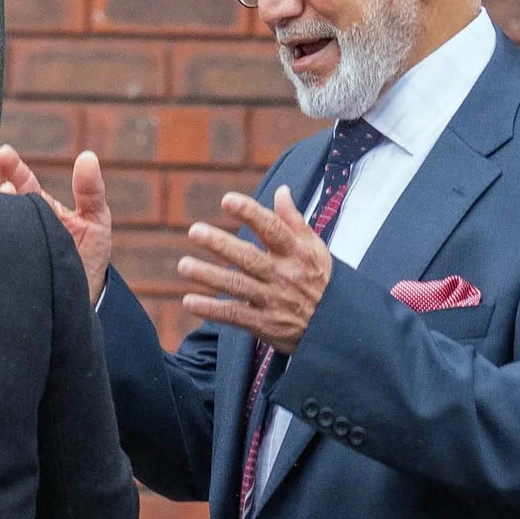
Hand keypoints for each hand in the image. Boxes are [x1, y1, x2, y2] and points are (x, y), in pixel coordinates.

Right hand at [0, 143, 112, 306]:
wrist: (82, 301)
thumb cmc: (88, 257)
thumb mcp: (96, 220)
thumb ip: (91, 190)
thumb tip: (88, 156)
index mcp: (39, 208)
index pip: (23, 183)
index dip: (13, 168)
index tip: (4, 154)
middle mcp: (21, 224)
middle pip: (4, 202)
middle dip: (2, 189)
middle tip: (5, 184)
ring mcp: (12, 247)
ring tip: (4, 207)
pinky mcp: (8, 270)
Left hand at [178, 188, 332, 353]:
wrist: (336, 328)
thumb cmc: (320, 281)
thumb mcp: (316, 249)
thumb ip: (294, 221)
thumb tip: (281, 191)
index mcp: (298, 253)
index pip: (273, 229)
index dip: (250, 213)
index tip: (227, 200)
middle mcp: (285, 275)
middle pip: (249, 257)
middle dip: (220, 244)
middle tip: (194, 231)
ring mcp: (273, 300)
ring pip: (237, 286)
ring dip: (208, 276)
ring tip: (183, 265)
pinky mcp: (264, 325)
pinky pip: (234, 316)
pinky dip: (211, 310)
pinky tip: (189, 301)